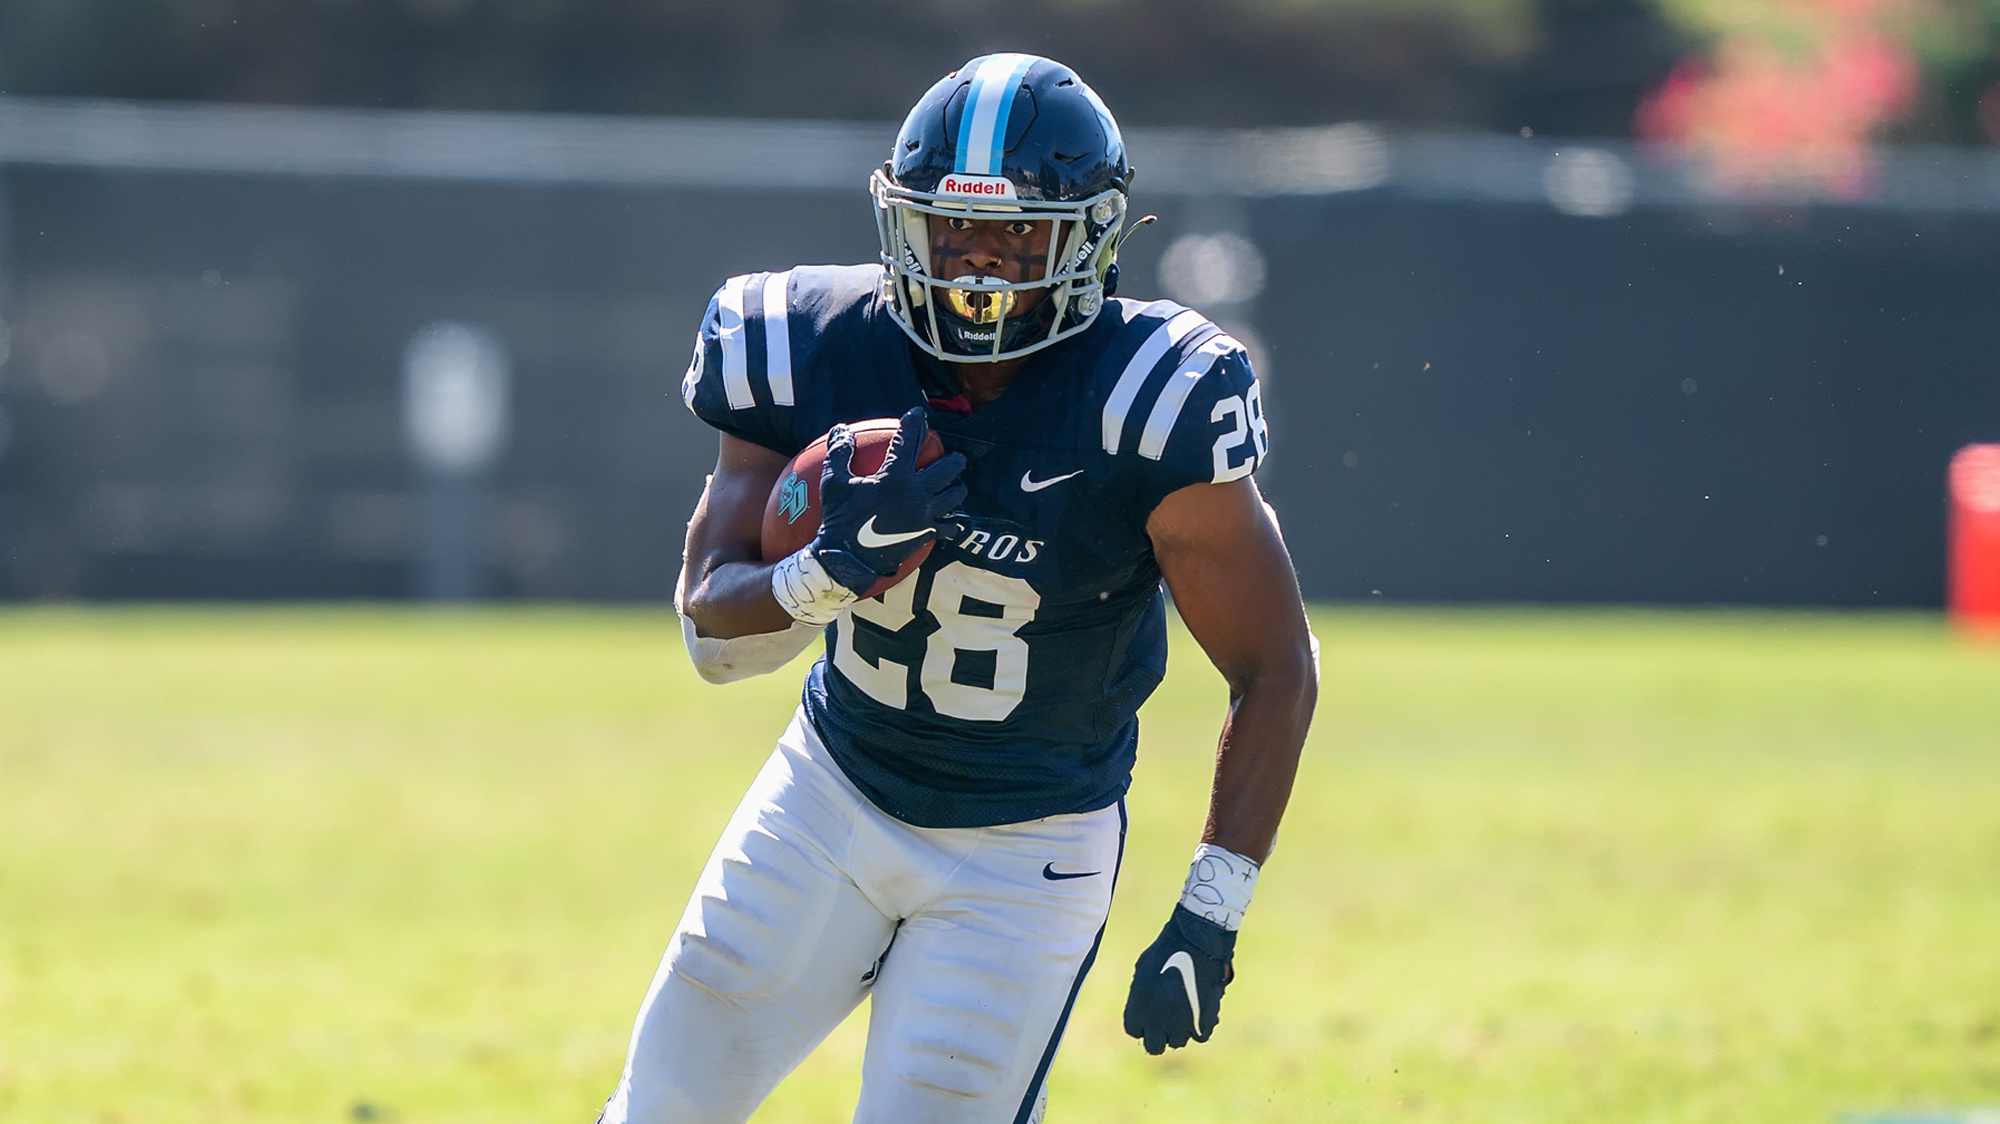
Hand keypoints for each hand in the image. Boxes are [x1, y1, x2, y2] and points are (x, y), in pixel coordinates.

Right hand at [812, 407, 966, 593]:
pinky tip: (949, 522)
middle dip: (954, 461)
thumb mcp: (833, 482)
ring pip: (954, 498)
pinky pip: (949, 527)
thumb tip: (840, 430)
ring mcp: (925, 516)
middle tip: (955, 458)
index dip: (915, 424)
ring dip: (956, 490)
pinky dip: (951, 523)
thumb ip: (839, 453)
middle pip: (948, 470)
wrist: (848, 559)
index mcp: (895, 477)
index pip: (910, 441)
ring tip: (956, 487)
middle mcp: (917, 494)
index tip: (918, 414)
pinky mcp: (927, 535)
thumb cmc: (839, 519)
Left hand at [1123, 906, 1236, 1054]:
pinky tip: (1201, 1012)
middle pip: (1154, 1047)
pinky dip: (1201, 1027)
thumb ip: (1140, 996)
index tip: (1151, 1015)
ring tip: (1187, 1010)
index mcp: (1136, 1009)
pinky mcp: (1202, 1023)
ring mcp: (1179, 1024)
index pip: (1134, 1031)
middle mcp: (1155, 1021)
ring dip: (1181, 1030)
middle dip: (1160, 1036)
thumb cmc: (1166, 951)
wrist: (1194, 941)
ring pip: (1178, 1042)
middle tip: (1168, 1024)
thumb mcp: (1143, 971)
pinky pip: (1200, 1037)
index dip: (1143, 1024)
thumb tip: (1144, 1012)